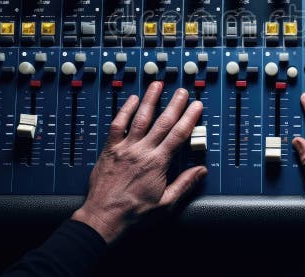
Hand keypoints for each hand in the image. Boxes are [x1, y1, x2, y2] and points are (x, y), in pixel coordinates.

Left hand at [71, 82, 206, 242]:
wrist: (103, 218)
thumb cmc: (133, 213)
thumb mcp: (165, 203)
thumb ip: (184, 184)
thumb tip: (201, 171)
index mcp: (157, 164)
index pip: (178, 135)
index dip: (190, 118)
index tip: (196, 106)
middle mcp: (142, 152)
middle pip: (162, 122)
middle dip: (174, 104)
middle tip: (182, 91)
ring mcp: (124, 148)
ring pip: (140, 118)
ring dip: (150, 100)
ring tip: (157, 85)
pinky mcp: (110, 150)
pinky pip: (117, 125)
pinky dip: (125, 111)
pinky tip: (132, 100)